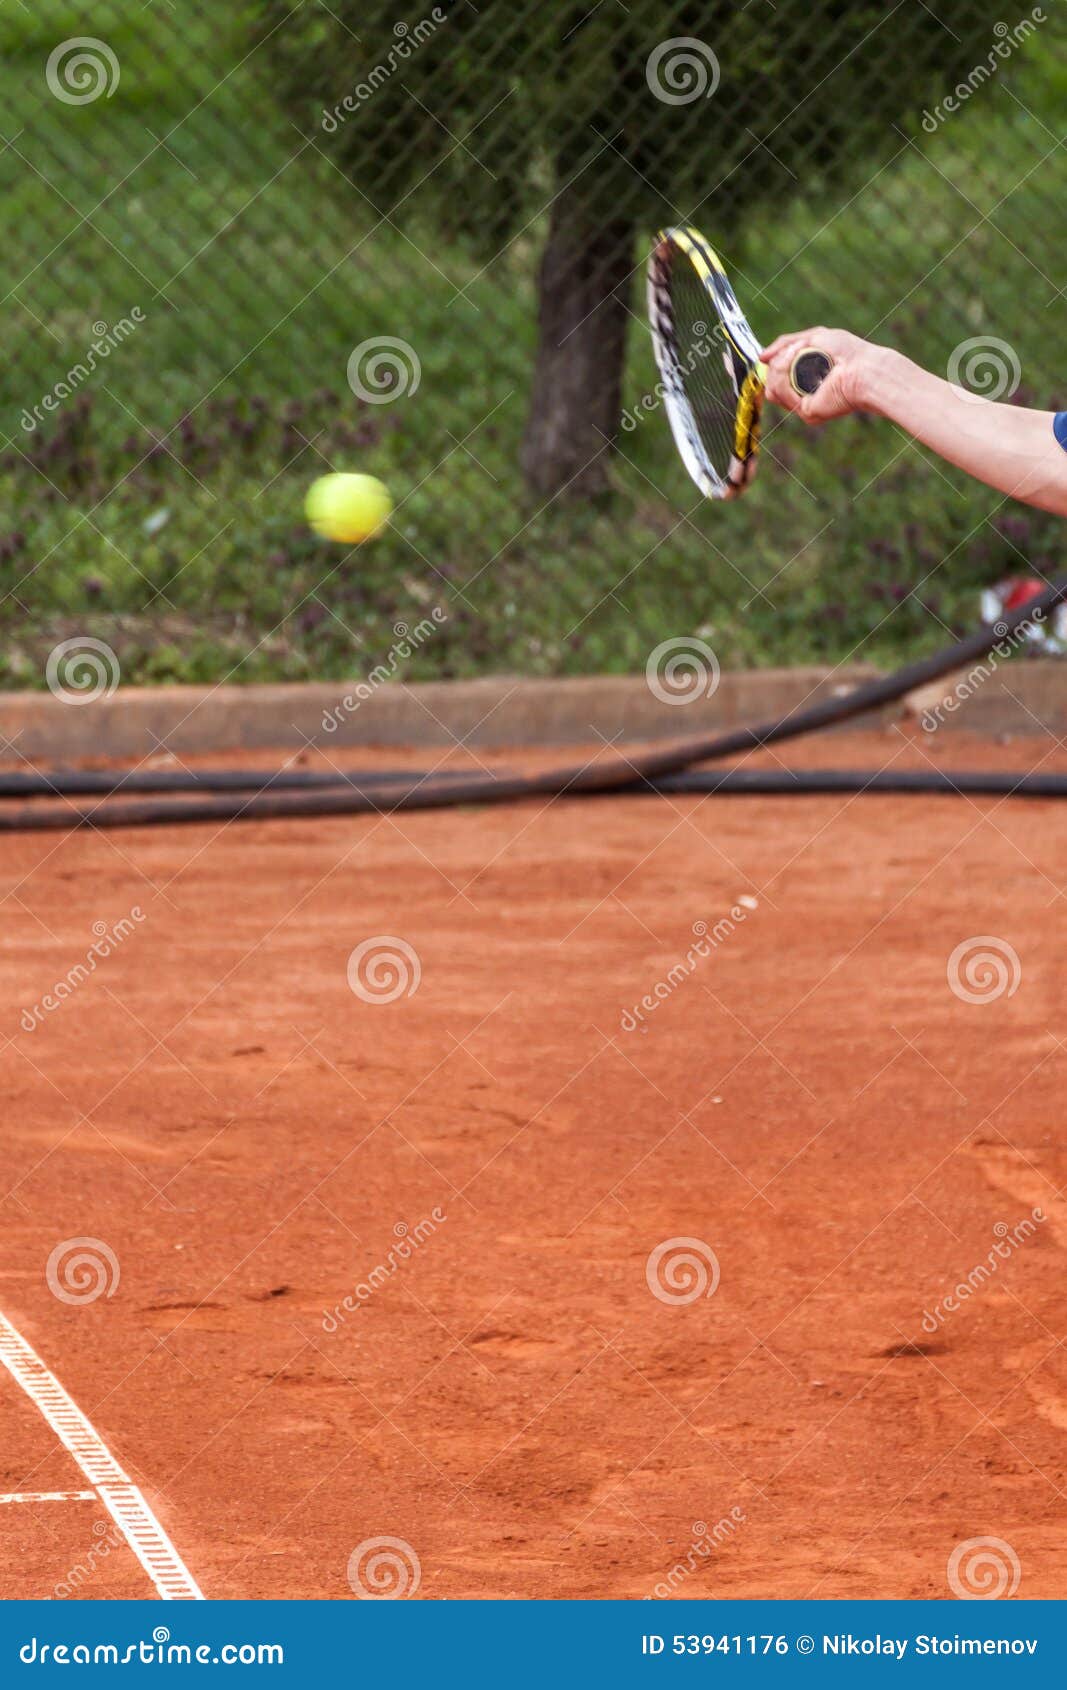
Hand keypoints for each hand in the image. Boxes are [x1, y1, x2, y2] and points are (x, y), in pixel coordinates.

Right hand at [761, 327, 889, 423]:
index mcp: (805, 379)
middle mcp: (803, 395)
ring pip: (771, 389)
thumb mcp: (812, 337)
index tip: (779, 351)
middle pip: (769, 383)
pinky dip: (785, 375)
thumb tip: (761, 357)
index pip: (775, 377)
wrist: (863, 367)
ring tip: (800, 355)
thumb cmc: (846, 351)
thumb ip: (785, 344)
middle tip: (797, 350)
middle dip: (778, 362)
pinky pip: (780, 393)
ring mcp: (804, 405)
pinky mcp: (807, 412)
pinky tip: (801, 364)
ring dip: (780, 366)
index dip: (772, 364)